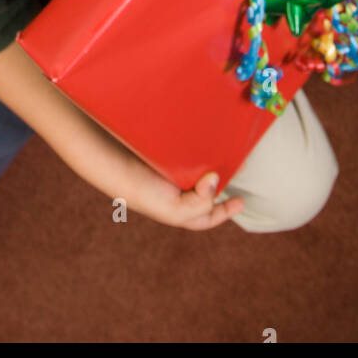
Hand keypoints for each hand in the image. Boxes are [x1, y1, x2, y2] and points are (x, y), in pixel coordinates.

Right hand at [121, 153, 246, 229]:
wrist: (116, 164)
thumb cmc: (143, 191)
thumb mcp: (174, 210)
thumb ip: (199, 203)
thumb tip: (216, 180)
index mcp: (179, 209)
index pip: (206, 216)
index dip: (225, 211)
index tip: (241, 201)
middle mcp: (177, 192)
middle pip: (206, 191)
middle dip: (221, 183)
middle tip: (239, 166)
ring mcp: (173, 172)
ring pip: (199, 172)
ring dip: (213, 165)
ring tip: (227, 153)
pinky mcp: (169, 153)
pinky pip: (190, 154)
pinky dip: (200, 150)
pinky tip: (208, 141)